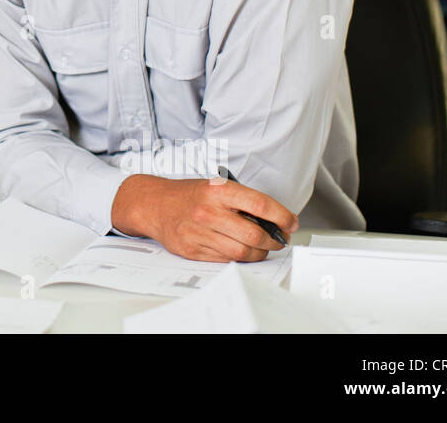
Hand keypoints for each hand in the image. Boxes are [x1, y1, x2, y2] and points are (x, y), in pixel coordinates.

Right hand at [110, 174, 297, 261]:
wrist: (154, 205)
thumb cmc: (190, 195)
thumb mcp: (216, 186)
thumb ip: (243, 202)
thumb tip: (276, 221)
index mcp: (218, 190)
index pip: (261, 205)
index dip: (282, 216)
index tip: (291, 223)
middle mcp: (208, 211)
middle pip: (255, 234)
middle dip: (274, 241)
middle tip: (278, 239)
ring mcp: (199, 232)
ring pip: (243, 252)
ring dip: (259, 253)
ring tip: (260, 247)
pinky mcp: (192, 250)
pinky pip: (226, 259)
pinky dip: (238, 257)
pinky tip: (239, 249)